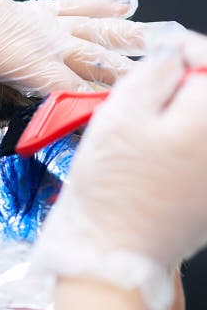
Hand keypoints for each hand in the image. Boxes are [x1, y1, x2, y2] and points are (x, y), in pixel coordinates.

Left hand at [0, 0, 178, 166]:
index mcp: (22, 56)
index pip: (68, 89)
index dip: (92, 107)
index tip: (116, 123)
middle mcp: (37, 36)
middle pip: (92, 58)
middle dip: (122, 75)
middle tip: (153, 86)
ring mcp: (36, 18)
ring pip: (91, 29)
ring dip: (124, 38)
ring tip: (157, 43)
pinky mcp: (28, 8)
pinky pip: (74, 6)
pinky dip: (100, 6)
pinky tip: (125, 3)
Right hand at [33, 32, 206, 309]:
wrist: (112, 255)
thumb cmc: (111, 193)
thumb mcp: (119, 114)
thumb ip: (155, 72)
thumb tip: (174, 55)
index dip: (186, 53)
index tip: (164, 57)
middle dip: (186, 91)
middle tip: (150, 100)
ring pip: (201, 131)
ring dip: (184, 122)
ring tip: (146, 137)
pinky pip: (200, 160)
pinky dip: (185, 152)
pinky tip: (155, 165)